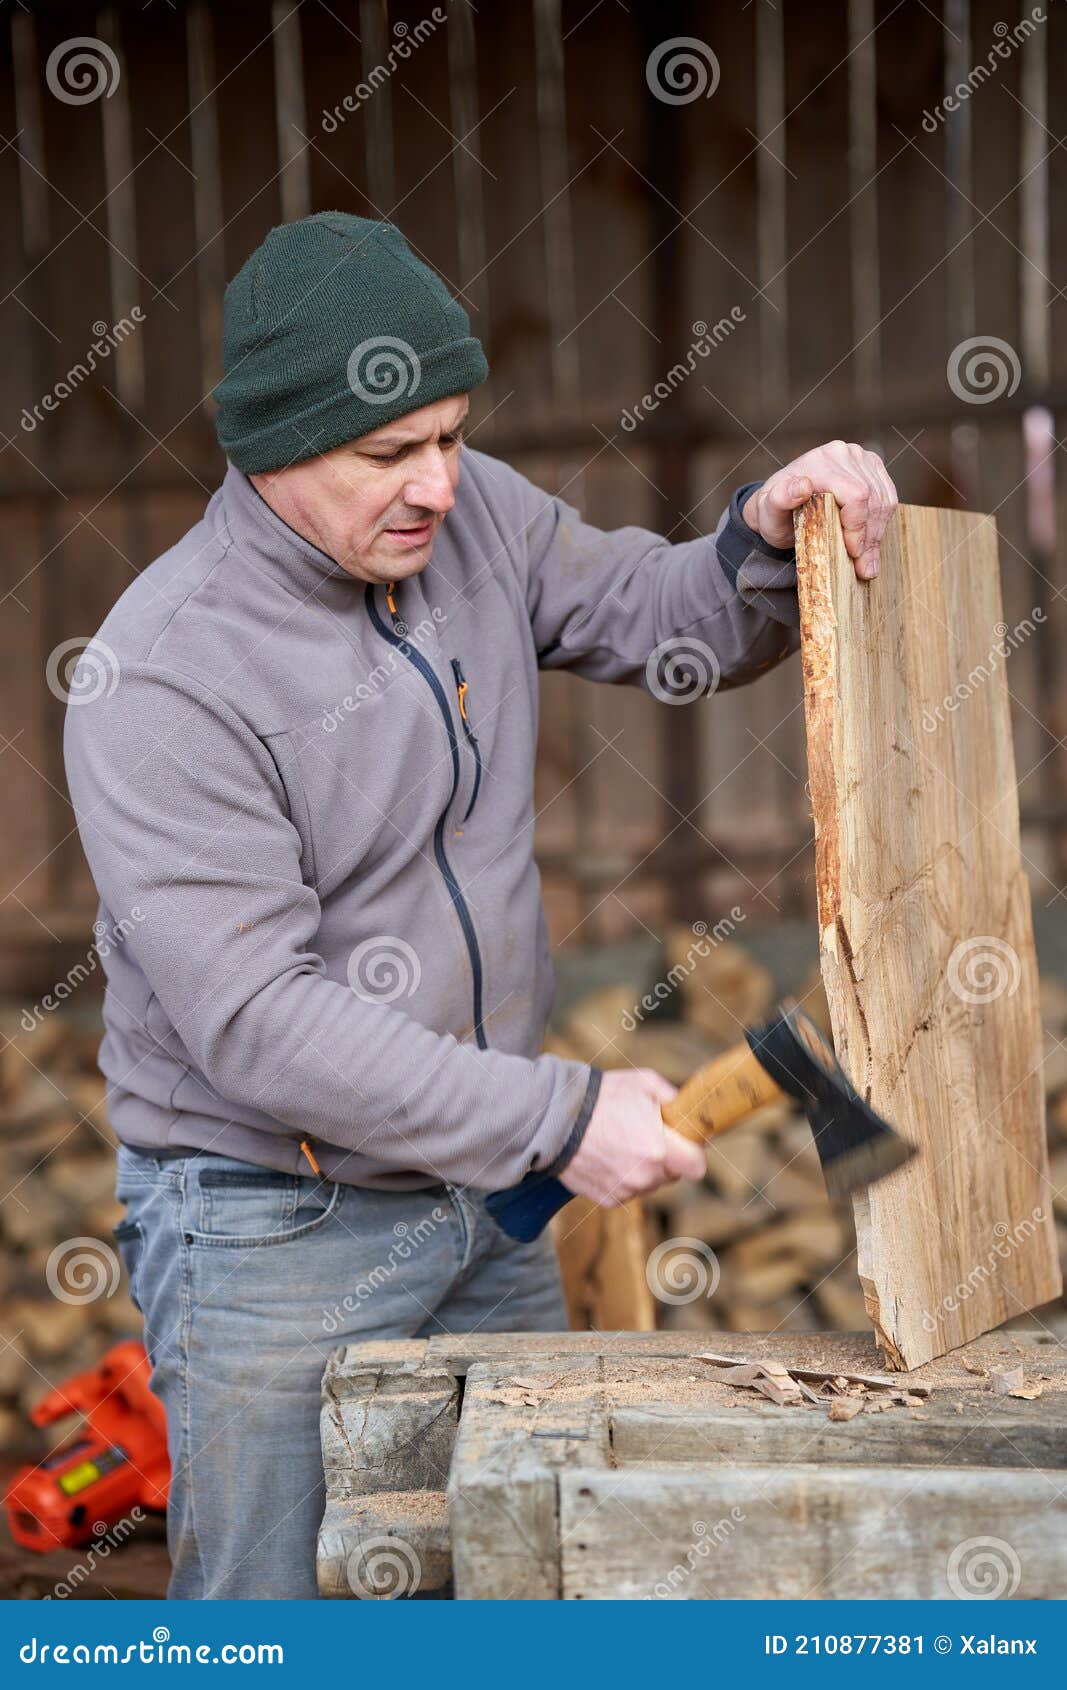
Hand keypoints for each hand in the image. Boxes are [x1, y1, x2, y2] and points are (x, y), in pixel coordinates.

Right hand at [559, 1067, 706, 1206]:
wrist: (554, 1119)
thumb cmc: (600, 1098)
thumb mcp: (643, 1083)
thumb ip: (673, 1098)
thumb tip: (688, 1110)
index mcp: (659, 1149)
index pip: (697, 1167)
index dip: (693, 1152)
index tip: (683, 1142)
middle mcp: (645, 1176)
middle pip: (672, 1174)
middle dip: (666, 1157)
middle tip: (645, 1134)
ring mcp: (625, 1190)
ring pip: (650, 1183)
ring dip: (644, 1168)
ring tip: (621, 1142)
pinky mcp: (608, 1199)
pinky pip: (628, 1190)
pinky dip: (622, 1176)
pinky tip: (607, 1155)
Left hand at [741, 440, 897, 580]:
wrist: (780, 505)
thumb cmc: (775, 513)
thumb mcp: (767, 512)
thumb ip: (779, 500)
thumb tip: (802, 486)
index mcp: (820, 461)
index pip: (857, 494)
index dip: (858, 527)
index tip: (853, 553)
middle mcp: (842, 453)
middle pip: (873, 499)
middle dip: (870, 537)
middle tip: (863, 567)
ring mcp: (860, 457)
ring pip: (884, 500)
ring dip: (878, 534)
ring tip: (866, 561)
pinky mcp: (872, 466)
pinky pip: (889, 497)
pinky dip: (882, 523)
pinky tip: (870, 542)